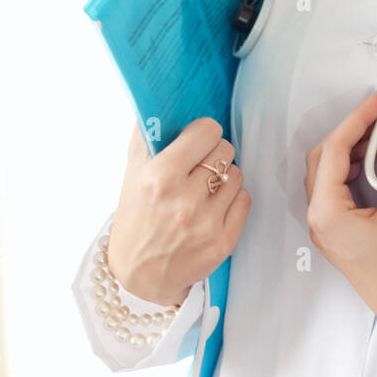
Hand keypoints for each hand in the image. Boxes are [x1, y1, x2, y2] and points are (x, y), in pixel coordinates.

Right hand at [107, 118, 250, 308]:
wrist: (139, 275)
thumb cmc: (135, 218)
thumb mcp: (132, 174)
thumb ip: (146, 135)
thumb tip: (160, 101)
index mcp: (159, 178)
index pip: (207, 131)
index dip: (202, 133)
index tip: (196, 140)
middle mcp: (184, 200)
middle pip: (225, 150)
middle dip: (214, 154)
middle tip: (200, 165)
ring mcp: (206, 223)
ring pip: (238, 174)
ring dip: (225, 177)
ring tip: (205, 188)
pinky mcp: (223, 242)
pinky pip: (244, 199)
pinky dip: (232, 200)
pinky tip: (213, 207)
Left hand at [305, 88, 376, 352]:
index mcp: (327, 212)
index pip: (334, 150)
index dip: (357, 119)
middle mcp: (318, 217)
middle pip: (323, 158)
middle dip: (350, 130)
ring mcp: (326, 225)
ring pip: (328, 171)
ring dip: (352, 148)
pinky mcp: (338, 230)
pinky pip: (337, 187)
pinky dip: (354, 167)